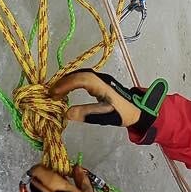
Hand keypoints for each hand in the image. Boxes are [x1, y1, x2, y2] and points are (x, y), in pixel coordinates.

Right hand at [51, 70, 167, 128]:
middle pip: (79, 74)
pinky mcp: (101, 83)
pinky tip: (68, 91)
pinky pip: (84, 78)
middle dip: (63, 82)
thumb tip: (66, 113)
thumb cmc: (124, 113)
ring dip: (67, 81)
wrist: (140, 110)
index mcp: (102, 85)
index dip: (65, 85)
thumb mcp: (105, 116)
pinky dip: (73, 82)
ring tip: (56, 92)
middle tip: (51, 93)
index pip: (80, 79)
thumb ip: (87, 114)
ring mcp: (101, 80)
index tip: (54, 94)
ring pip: (81, 75)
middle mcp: (101, 79)